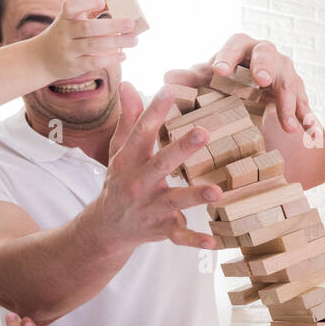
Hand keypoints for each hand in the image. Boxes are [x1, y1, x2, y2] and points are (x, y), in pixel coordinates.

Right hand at [34, 0, 140, 81]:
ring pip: (92, 45)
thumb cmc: (67, 33)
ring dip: (116, 42)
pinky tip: (123, 55)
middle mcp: (64, 32)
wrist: (43, 58)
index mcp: (65, 17)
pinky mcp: (73, 65)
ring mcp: (67, 50)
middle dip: (112, 25)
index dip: (86, 3)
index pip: (71, 6)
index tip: (101, 3)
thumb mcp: (74, 18)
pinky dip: (109, 59)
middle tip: (132, 23)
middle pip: (87, 27)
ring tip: (134, 40)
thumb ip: (95, 6)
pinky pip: (92, 62)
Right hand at [91, 83, 221, 250]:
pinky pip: (178, 236)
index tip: (169, 90)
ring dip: (194, 196)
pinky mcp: (161, 228)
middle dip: (182, 149)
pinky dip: (194, 240)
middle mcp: (138, 183)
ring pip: (174, 201)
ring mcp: (150, 208)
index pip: (141, 133)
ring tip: (217, 191)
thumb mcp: (120, 150)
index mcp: (129, 160)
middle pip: (161, 164)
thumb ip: (128, 119)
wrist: (107, 227)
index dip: (153, 111)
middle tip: (204, 132)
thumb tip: (129, 84)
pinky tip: (214, 241)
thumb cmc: (121, 179)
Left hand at [163, 34, 317, 138]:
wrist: (253, 91)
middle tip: (263, 80)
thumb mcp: (207, 82)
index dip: (228, 56)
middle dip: (266, 66)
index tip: (219, 71)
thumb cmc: (226, 81)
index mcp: (241, 46)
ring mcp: (285, 71)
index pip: (235, 44)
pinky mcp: (298, 92)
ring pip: (289, 82)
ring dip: (289, 103)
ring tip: (287, 125)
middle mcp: (266, 53)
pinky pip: (304, 105)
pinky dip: (306, 119)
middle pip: (268, 54)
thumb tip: (166, 79)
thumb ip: (189, 81)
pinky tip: (307, 132)